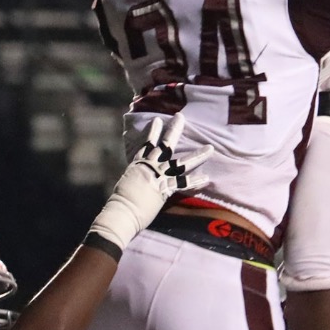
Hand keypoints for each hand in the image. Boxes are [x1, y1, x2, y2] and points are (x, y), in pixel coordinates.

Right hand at [91, 114, 214, 250]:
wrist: (121, 212)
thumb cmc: (120, 203)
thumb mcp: (125, 185)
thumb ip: (134, 180)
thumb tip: (135, 181)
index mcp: (137, 165)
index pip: (146, 145)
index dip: (152, 132)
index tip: (157, 120)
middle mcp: (149, 167)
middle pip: (165, 146)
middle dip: (174, 130)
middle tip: (181, 117)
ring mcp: (157, 177)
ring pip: (180, 163)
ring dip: (197, 156)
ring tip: (210, 148)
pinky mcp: (163, 189)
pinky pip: (182, 184)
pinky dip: (194, 181)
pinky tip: (206, 177)